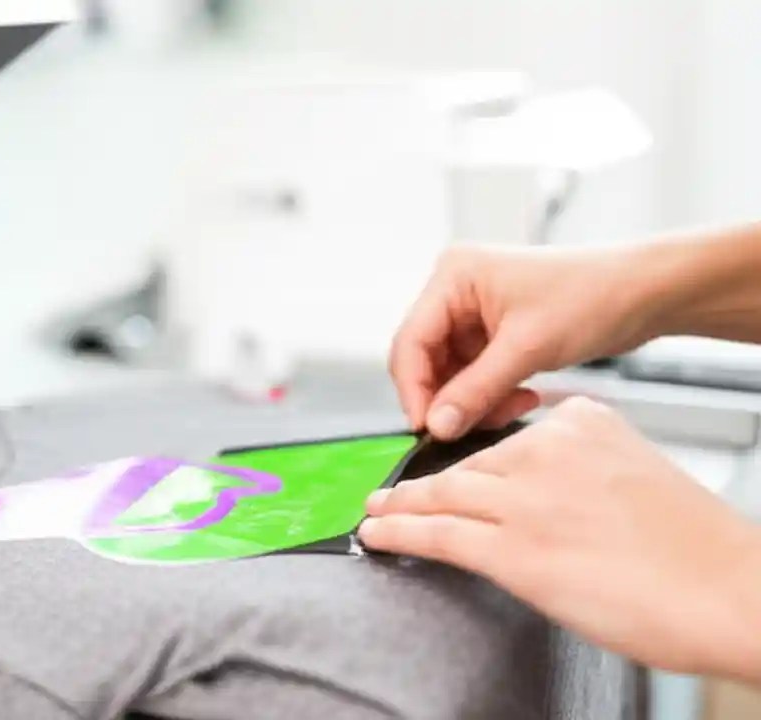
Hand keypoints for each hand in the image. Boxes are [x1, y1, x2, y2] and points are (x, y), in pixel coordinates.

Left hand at [360, 397, 760, 681]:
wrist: (732, 591)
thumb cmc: (697, 547)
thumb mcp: (632, 474)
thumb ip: (580, 471)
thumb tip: (539, 494)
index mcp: (581, 423)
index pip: (507, 439)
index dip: (474, 465)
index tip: (448, 472)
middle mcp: (547, 452)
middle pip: (470, 466)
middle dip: (428, 485)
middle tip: (394, 493)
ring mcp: (527, 500)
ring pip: (444, 495)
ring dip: (400, 506)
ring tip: (376, 512)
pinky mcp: (515, 550)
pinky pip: (439, 534)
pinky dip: (399, 533)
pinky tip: (377, 535)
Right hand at [390, 245, 663, 439]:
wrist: (645, 292)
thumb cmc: (592, 296)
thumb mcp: (526, 348)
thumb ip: (475, 390)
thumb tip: (436, 426)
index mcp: (454, 276)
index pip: (411, 341)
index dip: (414, 389)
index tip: (427, 429)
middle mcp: (456, 290)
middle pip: (426, 358)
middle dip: (448, 398)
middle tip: (466, 429)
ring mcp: (474, 311)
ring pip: (450, 372)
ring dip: (474, 400)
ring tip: (511, 409)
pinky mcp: (494, 330)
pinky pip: (474, 374)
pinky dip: (491, 394)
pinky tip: (521, 399)